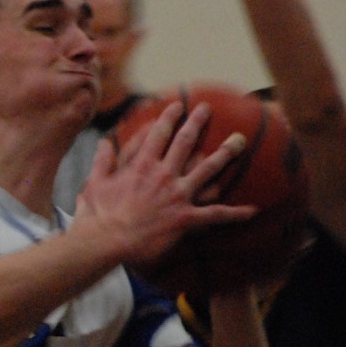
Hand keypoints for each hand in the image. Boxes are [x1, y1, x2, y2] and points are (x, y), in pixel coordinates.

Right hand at [81, 100, 256, 266]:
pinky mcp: (185, 218)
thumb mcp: (94, 183)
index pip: (158, 134)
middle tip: (206, 109)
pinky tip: (251, 211)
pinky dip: (234, 213)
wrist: (106, 240)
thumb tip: (102, 143)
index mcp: (141, 166)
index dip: (169, 117)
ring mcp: (177, 196)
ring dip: (225, 154)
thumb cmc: (97, 215)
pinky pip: (215, 214)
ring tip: (239, 140)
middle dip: (197, 123)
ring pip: (208, 169)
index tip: (178, 105)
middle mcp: (163, 175)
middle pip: (186, 143)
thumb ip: (101, 161)